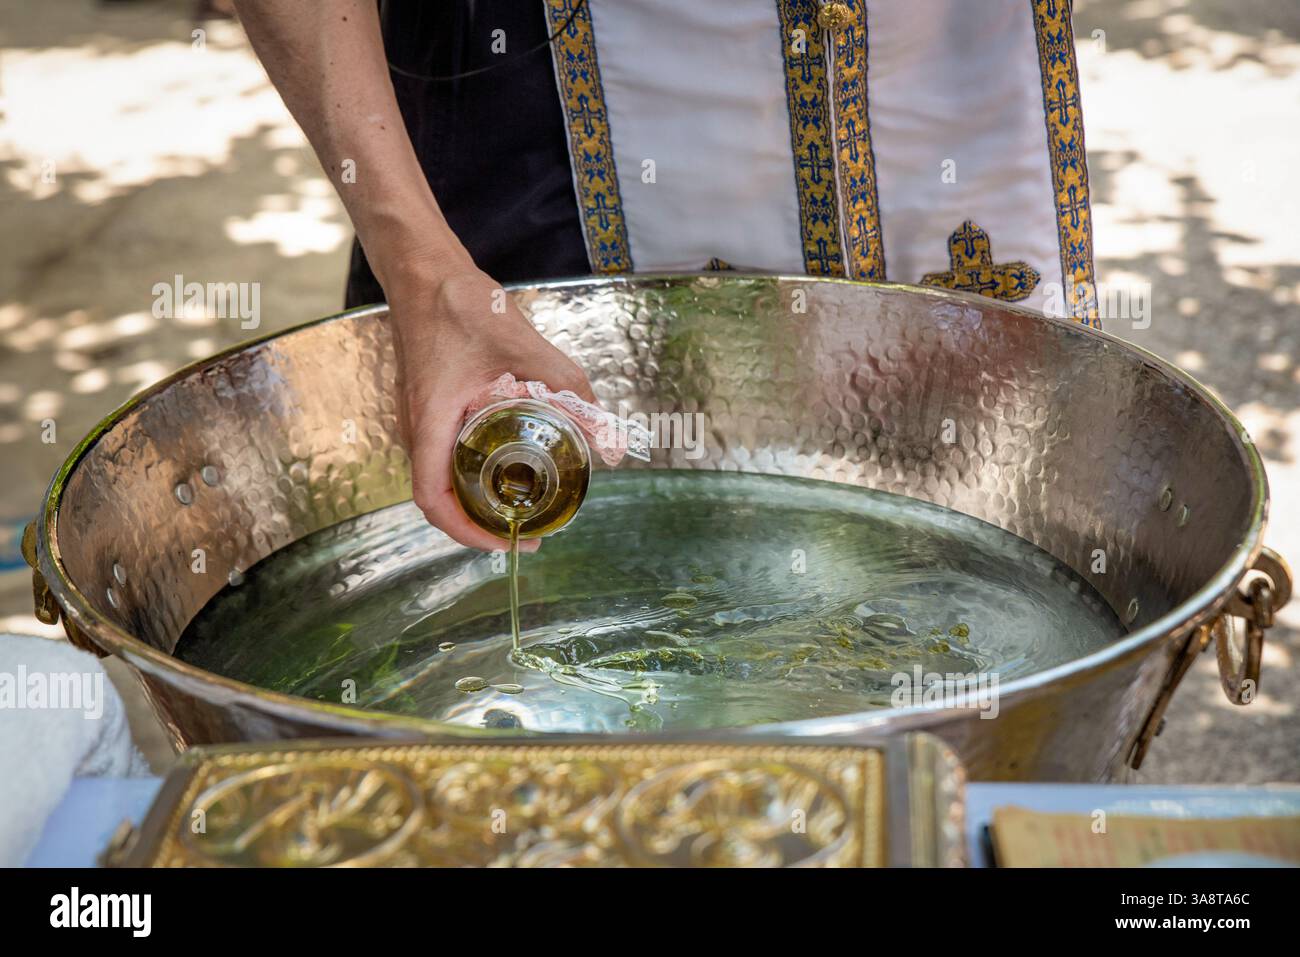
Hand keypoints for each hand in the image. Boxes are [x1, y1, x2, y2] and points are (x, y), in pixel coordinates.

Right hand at [386, 264, 597, 551]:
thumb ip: (570, 389)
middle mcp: (415, 429)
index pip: (434, 500)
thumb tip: (610, 439)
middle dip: (480, 525)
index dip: (468, 533)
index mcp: (430, 421)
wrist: (425, 271)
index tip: (509, 542)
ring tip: (520, 510)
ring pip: (441, 479)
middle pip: (439, 498)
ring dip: (475, 501)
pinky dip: (470, 474)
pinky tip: (505, 469)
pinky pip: (443, 456)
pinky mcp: (426, 409)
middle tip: (528, 532)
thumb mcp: (526, 346)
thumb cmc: (463, 304)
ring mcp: (417, 420)